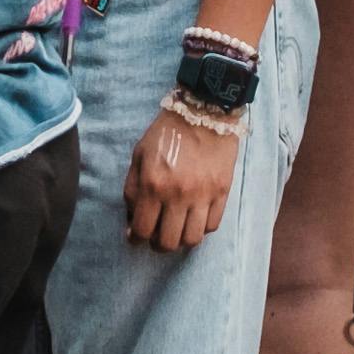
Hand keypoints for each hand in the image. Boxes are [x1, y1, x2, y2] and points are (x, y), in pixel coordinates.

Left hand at [124, 99, 248, 249]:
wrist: (204, 109)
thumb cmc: (167, 132)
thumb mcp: (139, 154)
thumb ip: (132, 189)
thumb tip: (131, 222)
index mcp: (152, 184)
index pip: (142, 229)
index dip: (135, 238)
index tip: (136, 236)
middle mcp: (177, 194)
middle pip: (167, 242)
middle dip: (158, 244)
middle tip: (157, 235)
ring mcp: (202, 195)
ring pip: (191, 239)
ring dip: (181, 240)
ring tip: (177, 229)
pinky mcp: (222, 191)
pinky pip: (211, 225)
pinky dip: (201, 228)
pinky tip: (194, 218)